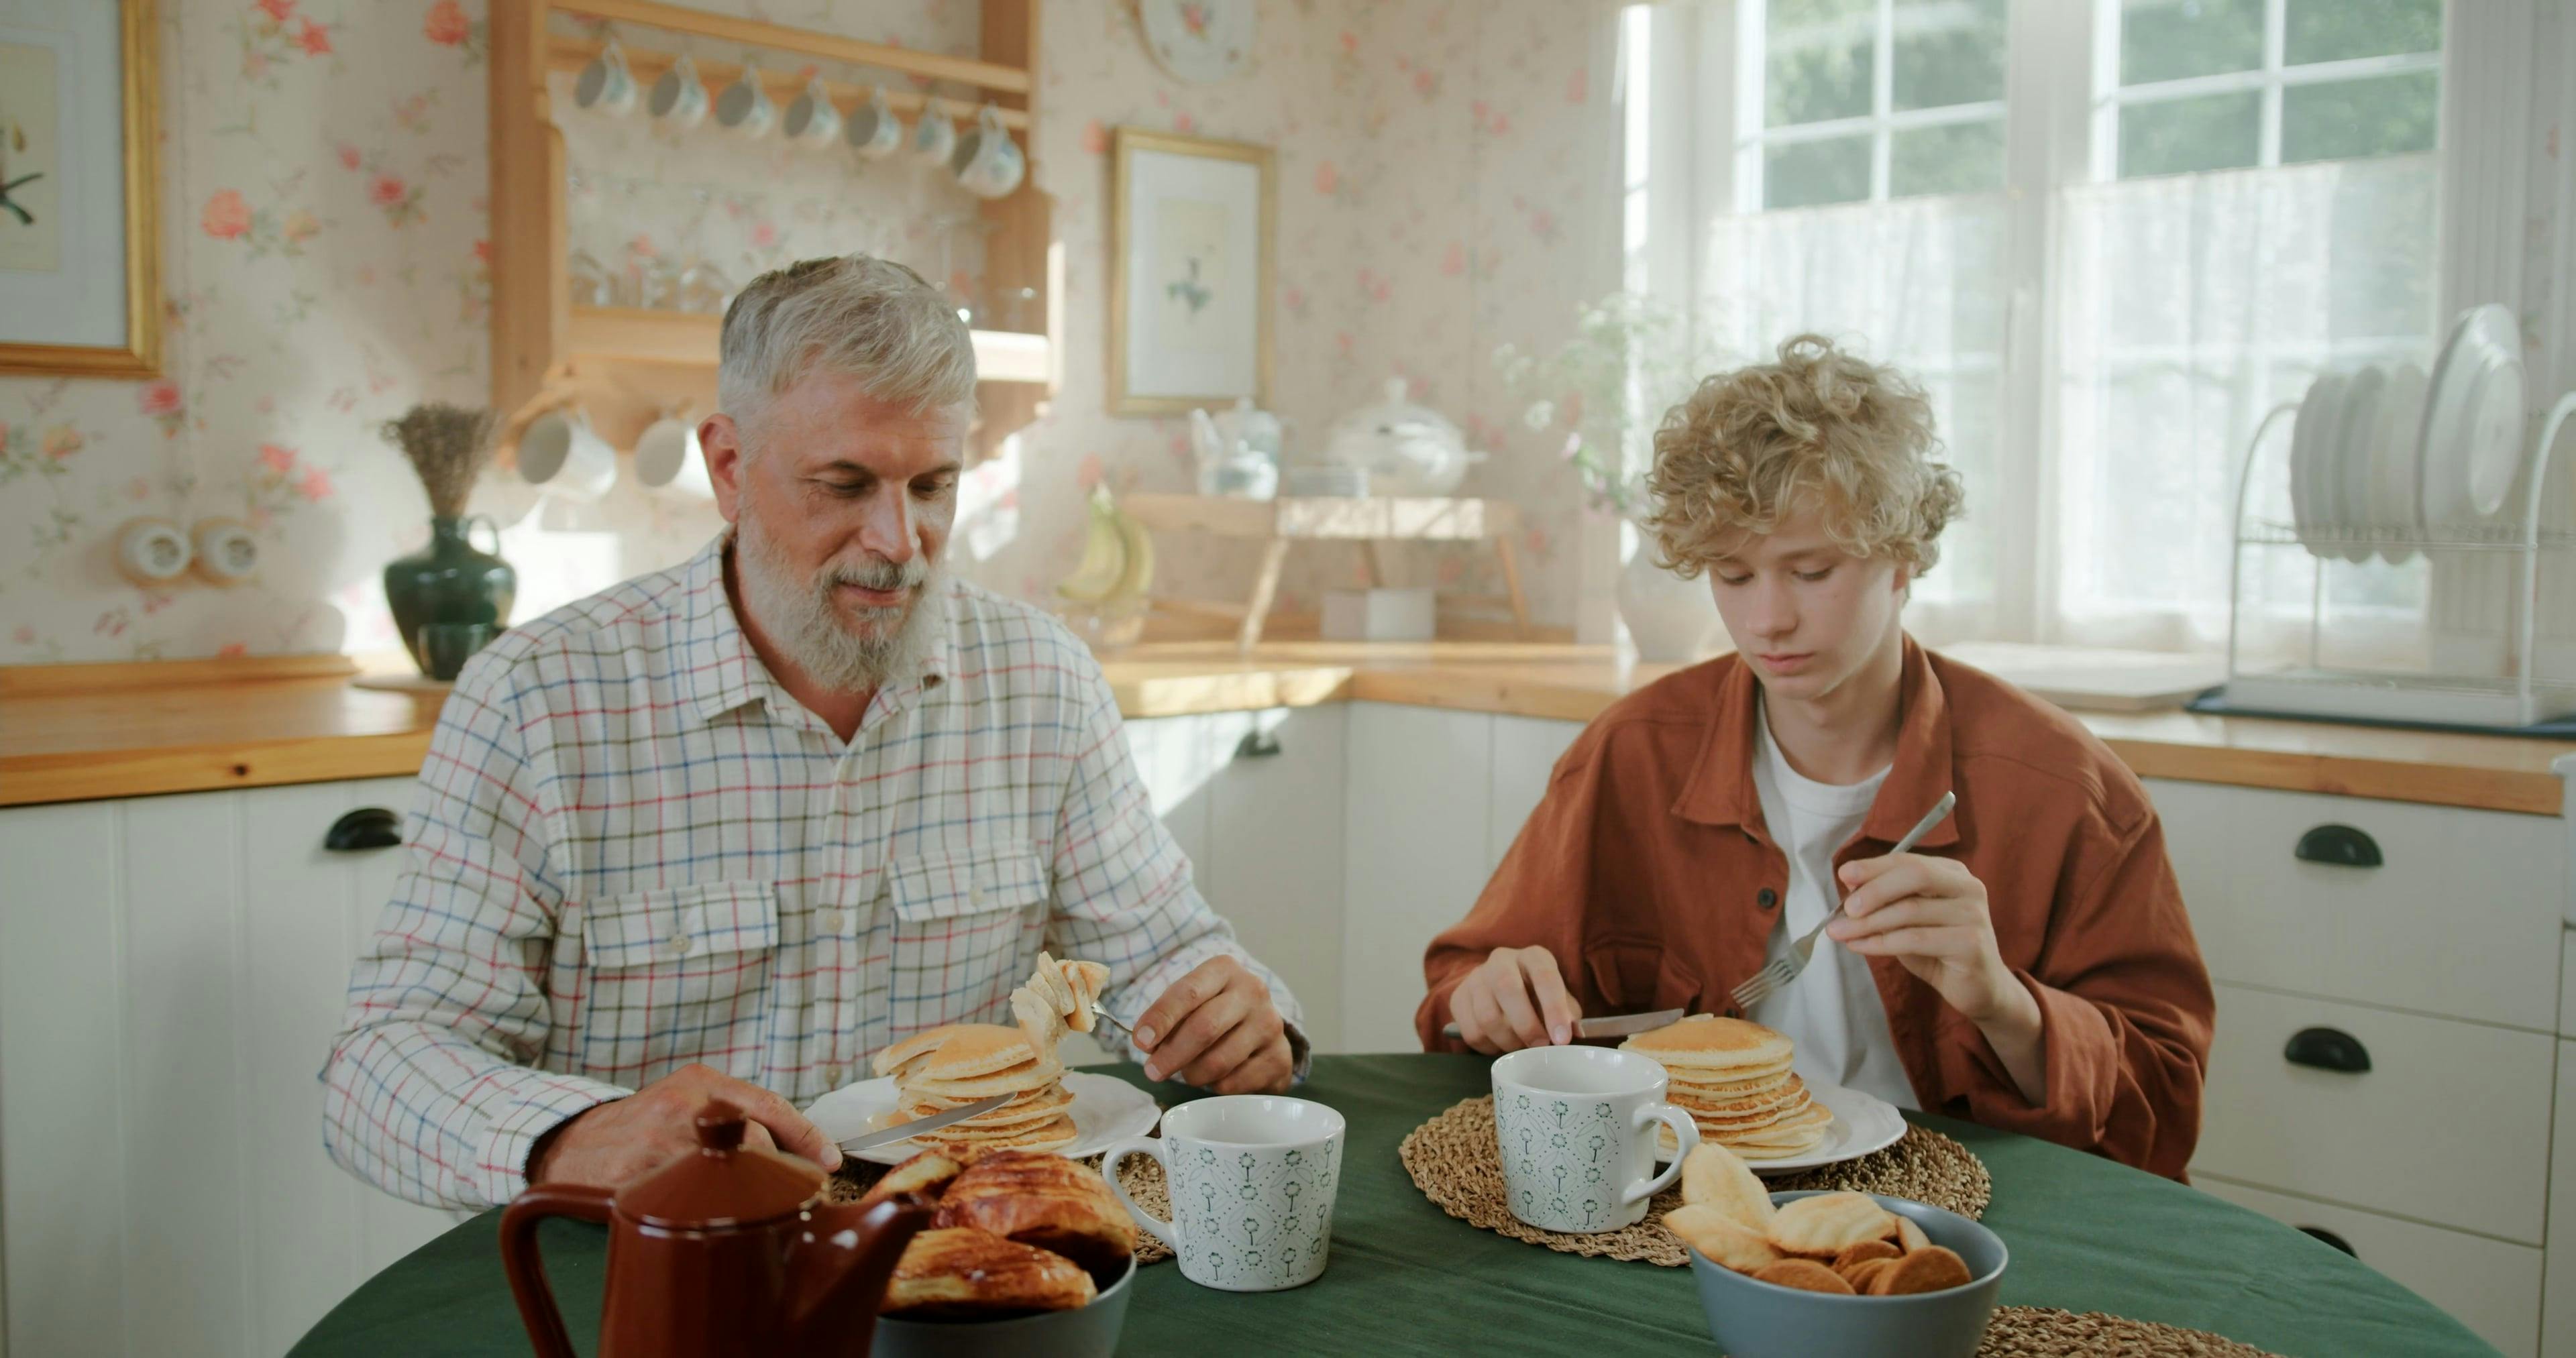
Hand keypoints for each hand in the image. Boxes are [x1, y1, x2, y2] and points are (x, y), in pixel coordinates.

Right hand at [529, 1063, 840, 1188]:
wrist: (571, 1143)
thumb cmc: (643, 1126)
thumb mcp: (686, 1101)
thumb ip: (734, 1115)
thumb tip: (799, 1148)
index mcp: (700, 1081)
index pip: (769, 1105)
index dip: (806, 1136)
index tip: (831, 1161)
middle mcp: (681, 1105)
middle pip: (755, 1145)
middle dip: (779, 1176)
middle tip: (796, 1199)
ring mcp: (656, 1142)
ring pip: (726, 1177)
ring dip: (746, 1199)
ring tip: (754, 1212)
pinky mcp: (633, 1178)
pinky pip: (687, 1202)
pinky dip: (703, 1214)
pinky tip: (706, 1220)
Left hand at [1132, 956, 1295, 1093]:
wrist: (1261, 1028)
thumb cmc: (1215, 1012)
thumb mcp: (1192, 1002)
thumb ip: (1169, 1017)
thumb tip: (1147, 1044)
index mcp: (1225, 970)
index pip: (1188, 992)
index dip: (1161, 1018)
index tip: (1141, 1041)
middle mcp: (1253, 991)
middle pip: (1205, 1028)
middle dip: (1172, 1054)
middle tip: (1152, 1071)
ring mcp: (1270, 1025)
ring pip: (1219, 1060)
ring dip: (1192, 1074)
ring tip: (1187, 1073)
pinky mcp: (1279, 1057)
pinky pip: (1234, 1083)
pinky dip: (1215, 1086)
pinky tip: (1215, 1078)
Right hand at [1446, 946, 1581, 1054]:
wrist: (1501, 987)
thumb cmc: (1538, 995)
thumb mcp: (1560, 999)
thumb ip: (1568, 1015)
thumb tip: (1574, 1033)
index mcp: (1533, 956)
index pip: (1544, 976)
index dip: (1554, 1009)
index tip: (1562, 1038)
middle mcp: (1501, 960)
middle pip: (1507, 989)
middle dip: (1526, 1026)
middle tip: (1540, 1048)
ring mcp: (1475, 978)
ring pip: (1487, 1016)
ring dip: (1508, 1041)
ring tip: (1521, 1048)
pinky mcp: (1457, 998)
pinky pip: (1471, 1032)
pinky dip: (1489, 1047)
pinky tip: (1501, 1045)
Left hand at [1827, 853, 2046, 1101]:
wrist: (1979, 988)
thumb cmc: (1938, 950)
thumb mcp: (1908, 921)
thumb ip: (1886, 903)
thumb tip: (1849, 890)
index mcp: (1952, 874)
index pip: (1909, 861)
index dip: (1874, 866)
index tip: (1844, 874)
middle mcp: (1968, 888)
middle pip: (1915, 876)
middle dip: (1874, 889)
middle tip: (1846, 908)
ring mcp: (1973, 915)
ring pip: (1910, 911)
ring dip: (1868, 922)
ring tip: (1840, 932)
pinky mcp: (1971, 944)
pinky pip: (1915, 939)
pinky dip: (1880, 943)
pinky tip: (1859, 946)